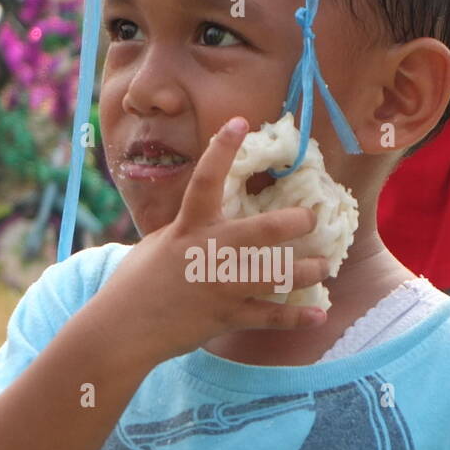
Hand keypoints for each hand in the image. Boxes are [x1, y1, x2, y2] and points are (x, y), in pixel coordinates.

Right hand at [94, 116, 330, 363]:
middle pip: (265, 231)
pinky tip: (319, 315)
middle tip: (312, 218)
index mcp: (189, 227)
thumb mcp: (159, 242)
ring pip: (278, 275)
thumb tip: (207, 210)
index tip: (239, 121)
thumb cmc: (136, 281)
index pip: (206, 179)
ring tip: (325, 265)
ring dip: (309, 270)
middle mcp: (211, 252)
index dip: (222, 148)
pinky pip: (270, 318)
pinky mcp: (227, 318)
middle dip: (297, 221)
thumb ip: (189, 227)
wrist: (124, 328)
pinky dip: (297, 318)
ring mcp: (222, 287)